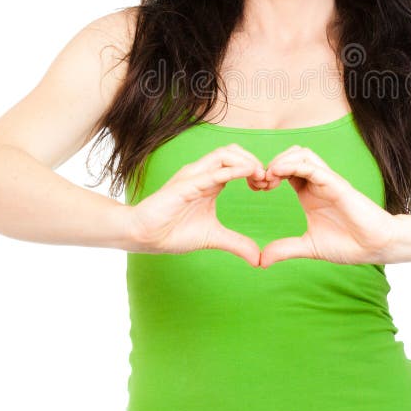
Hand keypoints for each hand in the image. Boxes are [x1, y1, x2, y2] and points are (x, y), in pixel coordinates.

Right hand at [127, 143, 267, 266]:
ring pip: (224, 154)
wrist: (143, 236)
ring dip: (247, 162)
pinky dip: (232, 170)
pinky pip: (211, 172)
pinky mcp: (184, 186)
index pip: (238, 161)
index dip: (256, 169)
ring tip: (259, 178)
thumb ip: (237, 244)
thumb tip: (258, 259)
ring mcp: (193, 177)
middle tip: (267, 181)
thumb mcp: (213, 237)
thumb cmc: (172, 231)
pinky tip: (247, 174)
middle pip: (234, 151)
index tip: (268, 186)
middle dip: (254, 161)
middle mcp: (202, 173)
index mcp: (210, 181)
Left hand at [256, 145, 397, 267]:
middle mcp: (316, 182)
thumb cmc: (348, 243)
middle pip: (290, 155)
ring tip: (269, 177)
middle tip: (260, 182)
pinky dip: (293, 165)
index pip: (284, 170)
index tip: (256, 188)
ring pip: (301, 153)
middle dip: (271, 163)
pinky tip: (279, 174)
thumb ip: (285, 249)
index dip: (267, 174)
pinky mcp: (336, 184)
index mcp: (308, 192)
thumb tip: (261, 261)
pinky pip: (313, 166)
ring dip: (281, 160)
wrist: (375, 247)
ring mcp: (327, 181)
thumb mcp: (309, 246)